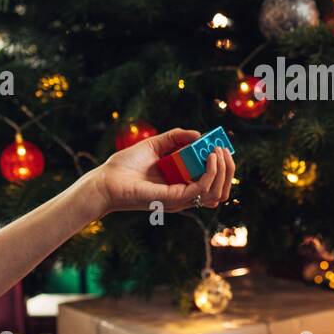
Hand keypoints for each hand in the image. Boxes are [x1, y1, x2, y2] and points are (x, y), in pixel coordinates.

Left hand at [83, 128, 234, 217]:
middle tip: (223, 148)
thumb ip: (175, 138)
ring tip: (217, 151)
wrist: (106, 179)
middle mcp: (183, 195)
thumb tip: (199, 135)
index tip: (222, 147)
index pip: (213, 184)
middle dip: (228, 169)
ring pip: (216, 192)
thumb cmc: (126, 166)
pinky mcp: (173, 198)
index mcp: (181, 185)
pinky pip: (201, 188)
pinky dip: (211, 172)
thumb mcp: (155, 145)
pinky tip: (209, 156)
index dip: (223, 168)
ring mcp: (179, 199)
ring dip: (223, 170)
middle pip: (220, 191)